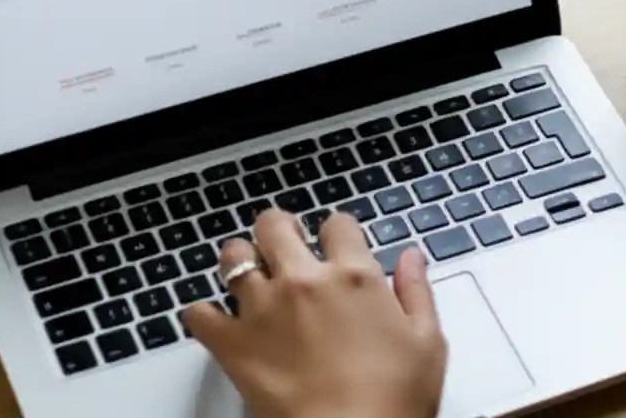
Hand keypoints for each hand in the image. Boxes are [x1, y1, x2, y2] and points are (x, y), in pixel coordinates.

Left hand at [184, 211, 446, 417]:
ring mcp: (263, 309)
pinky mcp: (232, 344)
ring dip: (239, 259)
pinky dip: (203, 314)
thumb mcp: (427, 342)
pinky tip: (216, 320)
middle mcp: (304, 282)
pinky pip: (198, 314)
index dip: (338, 231)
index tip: (338, 244)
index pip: (338, 224)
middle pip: (274, 225)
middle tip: (284, 244)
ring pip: (232, 257)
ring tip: (249, 273)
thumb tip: (410, 257)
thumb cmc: (393, 400)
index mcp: (354, 277)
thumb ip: (417, 291)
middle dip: (279, 229)